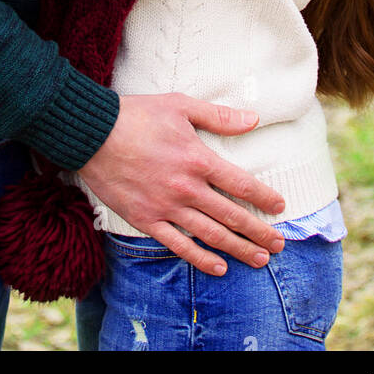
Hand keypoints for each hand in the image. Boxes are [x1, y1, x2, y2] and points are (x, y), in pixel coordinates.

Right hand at [78, 93, 286, 274]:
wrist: (93, 134)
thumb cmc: (137, 115)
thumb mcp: (180, 106)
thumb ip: (218, 116)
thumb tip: (253, 119)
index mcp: (198, 159)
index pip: (241, 184)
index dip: (264, 197)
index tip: (280, 207)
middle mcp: (187, 188)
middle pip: (232, 216)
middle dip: (259, 232)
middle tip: (280, 244)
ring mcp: (166, 207)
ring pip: (211, 235)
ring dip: (239, 249)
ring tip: (260, 259)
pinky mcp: (146, 220)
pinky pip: (179, 245)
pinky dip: (201, 259)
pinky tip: (219, 268)